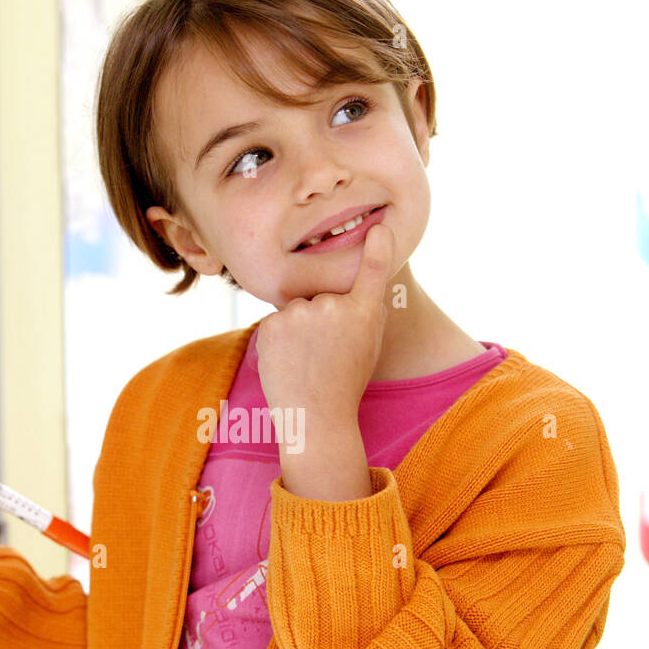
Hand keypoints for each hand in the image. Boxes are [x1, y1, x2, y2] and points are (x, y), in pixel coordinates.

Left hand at [255, 222, 395, 420]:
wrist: (314, 418)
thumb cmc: (345, 384)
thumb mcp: (369, 347)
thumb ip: (367, 313)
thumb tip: (362, 287)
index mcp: (363, 313)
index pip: (373, 272)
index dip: (377, 249)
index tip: (378, 230)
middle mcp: (331, 306)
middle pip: (322, 299)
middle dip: (321, 319)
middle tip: (326, 355)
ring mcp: (298, 314)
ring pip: (297, 311)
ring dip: (298, 329)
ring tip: (307, 361)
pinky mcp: (270, 325)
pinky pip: (276, 324)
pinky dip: (279, 339)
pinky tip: (289, 362)